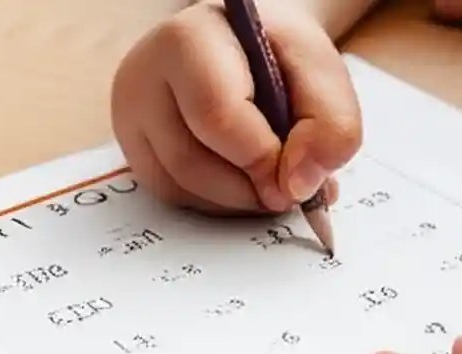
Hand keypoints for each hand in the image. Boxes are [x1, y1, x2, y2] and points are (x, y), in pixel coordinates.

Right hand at [110, 0, 360, 215]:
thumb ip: (331, 123)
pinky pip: (172, 198)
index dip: (262, 160)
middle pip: (190, 162)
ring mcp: (130, 118)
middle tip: (287, 191)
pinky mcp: (133, 150)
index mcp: (186, 41)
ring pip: (178, 189)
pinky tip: (242, 182)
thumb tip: (300, 186)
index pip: (217, 116)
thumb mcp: (318, 68)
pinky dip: (215, 203)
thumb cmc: (275, 52)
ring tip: (269, 182)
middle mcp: (142, 78)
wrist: (239, 44)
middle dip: (249, 190)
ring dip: (234, 202)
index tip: (297, 180)